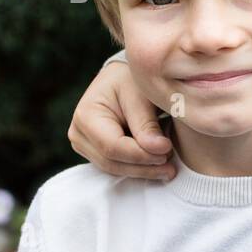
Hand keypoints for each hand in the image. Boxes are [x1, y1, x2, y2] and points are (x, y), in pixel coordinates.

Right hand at [67, 57, 176, 180]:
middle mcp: (78, 133)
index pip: (112, 147)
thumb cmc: (131, 82)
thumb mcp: (140, 96)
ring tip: (169, 166)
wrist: (121, 80)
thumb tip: (159, 150)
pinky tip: (158, 165)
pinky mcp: (94, 153)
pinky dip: (139, 169)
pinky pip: (117, 167)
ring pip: (115, 169)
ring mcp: (84, 146)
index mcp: (86, 115)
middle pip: (112, 162)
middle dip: (144, 166)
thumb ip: (147, 124)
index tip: (167, 151)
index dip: (141, 154)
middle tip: (172, 166)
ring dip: (143, 170)